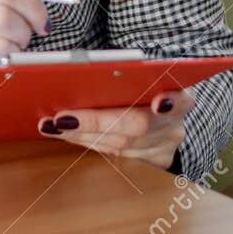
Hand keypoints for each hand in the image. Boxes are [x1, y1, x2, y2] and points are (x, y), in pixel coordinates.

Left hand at [38, 88, 194, 170]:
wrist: (164, 118)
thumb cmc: (146, 87)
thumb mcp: (147, 77)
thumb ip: (129, 74)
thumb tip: (85, 69)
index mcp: (181, 96)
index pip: (180, 99)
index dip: (171, 102)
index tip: (160, 103)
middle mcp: (175, 125)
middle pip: (139, 125)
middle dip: (97, 121)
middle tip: (62, 118)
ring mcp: (164, 148)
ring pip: (122, 145)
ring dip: (82, 134)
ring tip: (51, 124)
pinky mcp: (149, 164)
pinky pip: (114, 156)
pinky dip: (85, 142)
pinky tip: (62, 133)